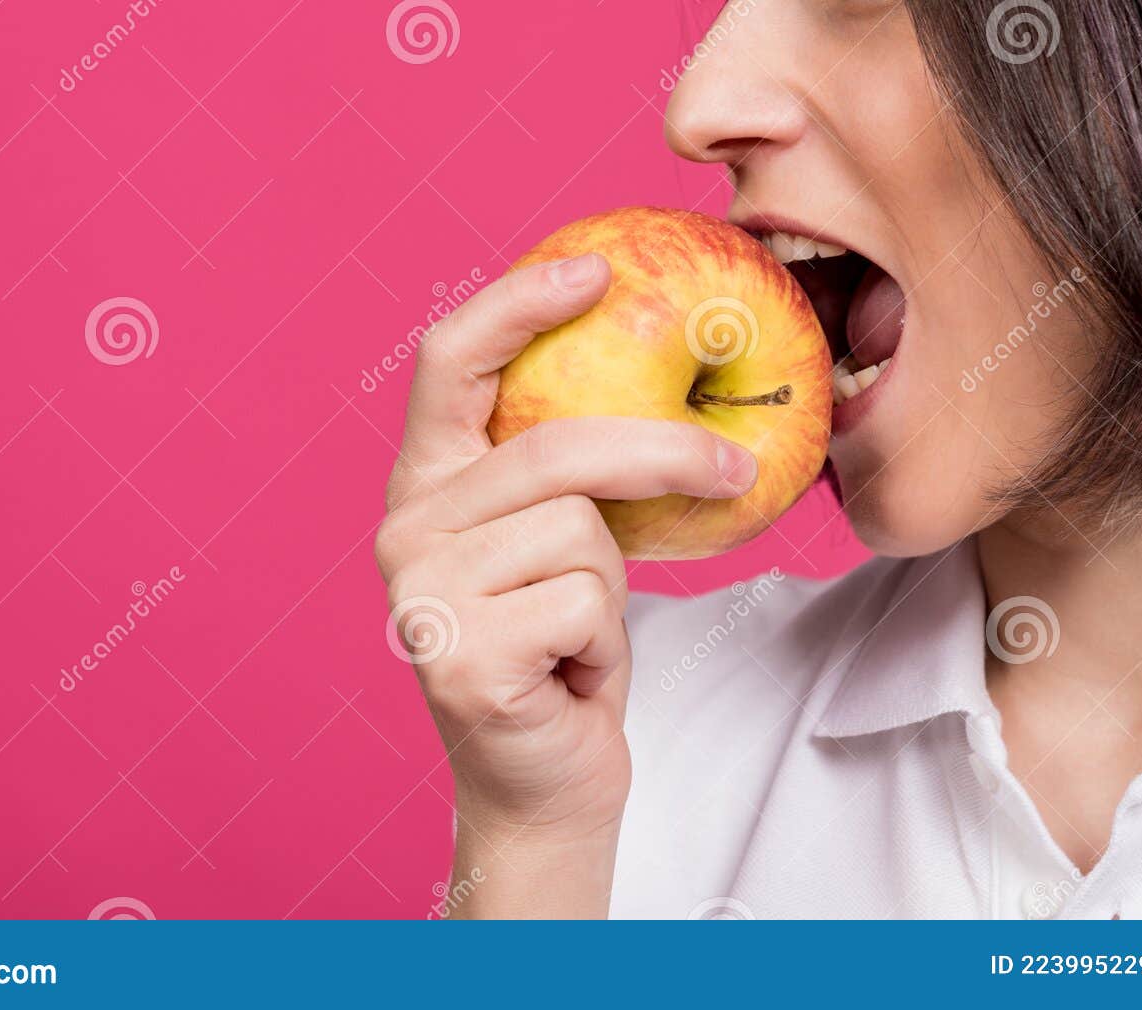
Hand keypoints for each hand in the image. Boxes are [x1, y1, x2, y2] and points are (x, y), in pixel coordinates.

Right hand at [376, 253, 757, 915]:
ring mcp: (423, 596)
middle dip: (664, 451)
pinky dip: (607, 643)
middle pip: (552, 448)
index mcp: (426, 489)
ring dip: (615, 589)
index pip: (449, 364)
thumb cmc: (562, 653)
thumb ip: (569, 469)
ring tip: (580, 633)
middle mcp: (405, 531)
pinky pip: (588, 602)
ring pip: (581, 531)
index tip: (596, 270)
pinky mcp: (460, 656)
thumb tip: (669, 372)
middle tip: (737, 463)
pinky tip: (570, 675)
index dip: (517, 304)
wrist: (543, 787)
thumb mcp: (564, 543)